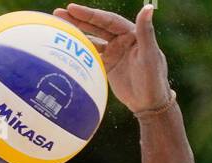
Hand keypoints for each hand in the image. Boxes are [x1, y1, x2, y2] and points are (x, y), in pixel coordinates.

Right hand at [52, 4, 171, 113]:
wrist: (149, 104)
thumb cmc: (153, 79)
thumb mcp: (149, 55)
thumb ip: (146, 31)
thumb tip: (148, 7)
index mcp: (130, 33)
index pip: (107, 20)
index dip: (89, 15)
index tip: (72, 8)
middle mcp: (120, 40)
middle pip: (96, 27)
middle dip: (78, 20)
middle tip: (59, 13)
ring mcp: (113, 52)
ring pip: (92, 40)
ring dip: (76, 34)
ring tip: (58, 27)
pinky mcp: (108, 65)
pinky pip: (91, 56)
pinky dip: (80, 52)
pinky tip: (66, 48)